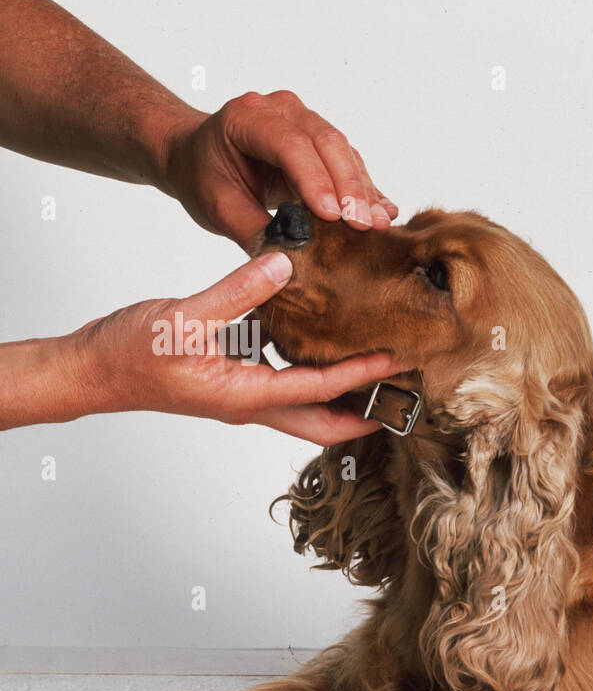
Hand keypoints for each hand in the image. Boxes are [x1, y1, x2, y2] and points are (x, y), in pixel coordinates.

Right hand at [65, 252, 403, 443]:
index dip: (361, 376)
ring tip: (379, 376)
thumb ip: (236, 292)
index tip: (396, 360)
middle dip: (366, 416)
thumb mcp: (185, 317)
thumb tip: (282, 264)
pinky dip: (312, 378)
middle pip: (324, 425)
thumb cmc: (129, 352)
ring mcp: (244, 399)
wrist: (91, 371)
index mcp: (245, 395)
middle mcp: (252, 405)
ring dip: (344, 401)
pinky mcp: (234, 387)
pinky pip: (286, 389)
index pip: (319, 390)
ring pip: (308, 413)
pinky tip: (323, 347)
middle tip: (403, 397)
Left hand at [159, 91, 398, 247]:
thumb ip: (254, 231)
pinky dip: (366, 190)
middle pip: (326, 142)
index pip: (288, 144)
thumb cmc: (203, 176)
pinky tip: (384, 213)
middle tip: (366, 226)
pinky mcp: (322, 142)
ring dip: (363, 192)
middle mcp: (281, 110)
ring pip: (344, 153)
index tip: (334, 216)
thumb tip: (289, 262)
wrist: (199, 156)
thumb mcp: (218, 207)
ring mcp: (305, 120)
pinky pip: (350, 162)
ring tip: (379, 226)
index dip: (314, 179)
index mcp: (246, 117)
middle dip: (350, 188)